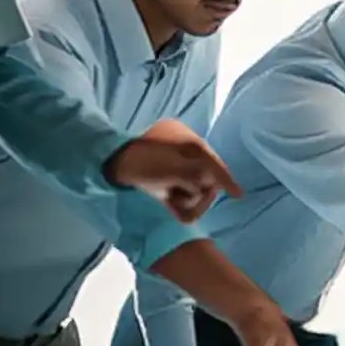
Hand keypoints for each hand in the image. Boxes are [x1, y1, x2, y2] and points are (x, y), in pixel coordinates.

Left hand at [104, 118, 243, 221]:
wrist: (105, 166)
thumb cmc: (139, 164)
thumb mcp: (171, 169)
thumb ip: (196, 175)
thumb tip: (211, 182)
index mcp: (185, 139)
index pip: (212, 162)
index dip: (225, 179)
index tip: (239, 195)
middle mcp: (182, 149)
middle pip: (205, 176)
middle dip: (197, 192)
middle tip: (180, 202)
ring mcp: (172, 163)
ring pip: (193, 185)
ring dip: (186, 197)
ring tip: (170, 200)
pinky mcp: (163, 176)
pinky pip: (181, 189)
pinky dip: (179, 200)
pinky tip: (171, 206)